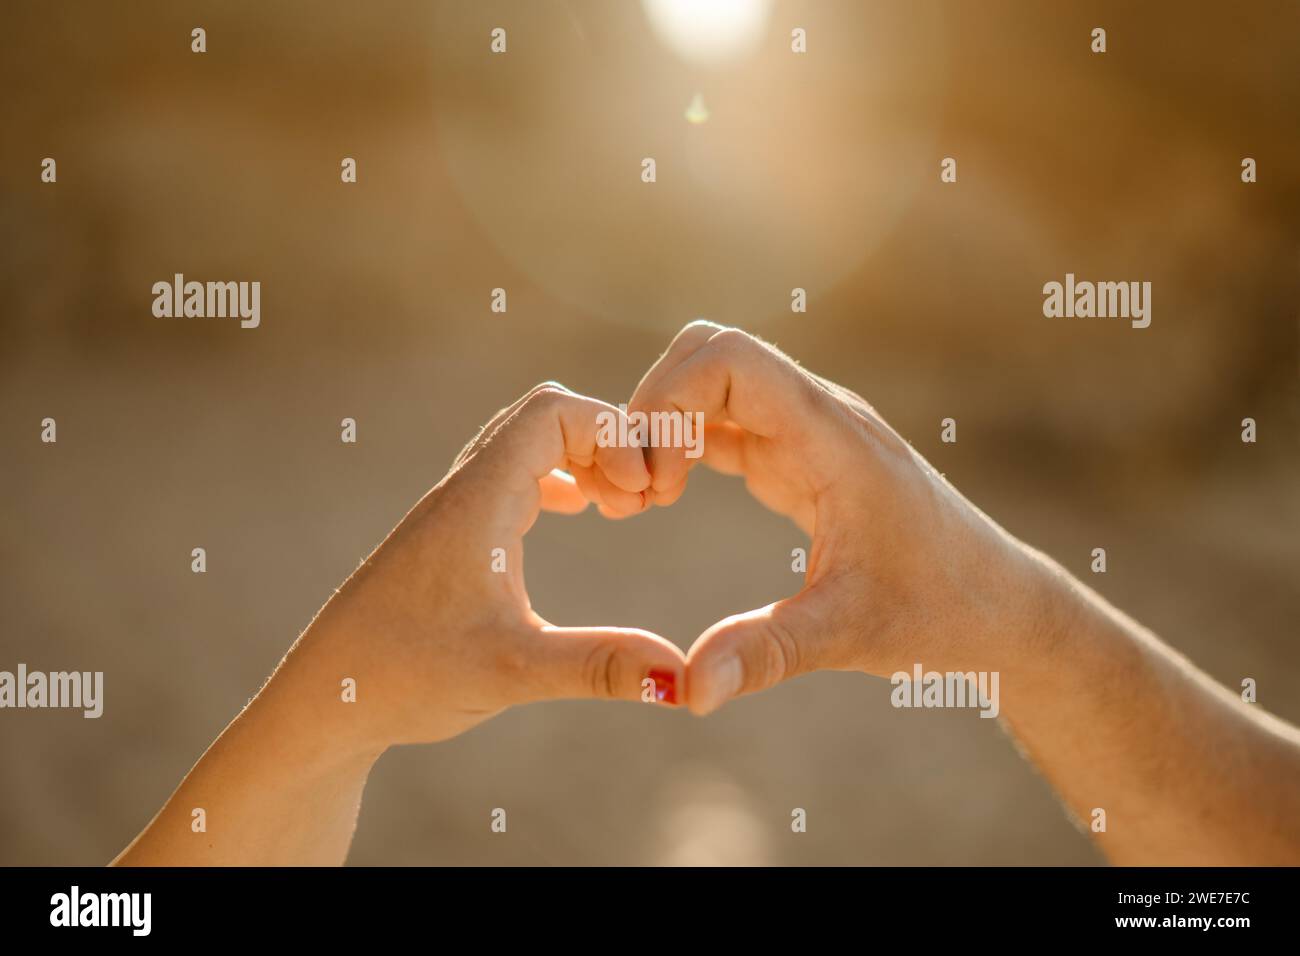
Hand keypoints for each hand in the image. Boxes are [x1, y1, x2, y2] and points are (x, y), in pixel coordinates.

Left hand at [274, 383, 687, 751]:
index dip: (612, 434)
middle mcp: (464, 491)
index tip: (642, 495)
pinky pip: (512, 474)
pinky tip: (577, 513)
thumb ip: (600, 667)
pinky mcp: (451, 536)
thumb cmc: (404, 677)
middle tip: (642, 500)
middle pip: (545, 416)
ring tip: (619, 507)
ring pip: (527, 444)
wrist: (326, 698)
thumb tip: (683, 680)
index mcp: (478, 501)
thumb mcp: (514, 673)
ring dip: (581, 458)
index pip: (553, 411)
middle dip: (607, 442)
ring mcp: (455, 511)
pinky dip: (556, 478)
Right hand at [630, 321, 1046, 714]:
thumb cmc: (941, 611)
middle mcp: (816, 417)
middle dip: (654, 409)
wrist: (999, 606)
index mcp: (832, 436)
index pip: (729, 359)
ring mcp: (805, 433)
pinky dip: (682, 448)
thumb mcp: (851, 635)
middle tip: (639, 492)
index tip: (654, 484)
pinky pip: (723, 424)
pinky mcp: (798, 458)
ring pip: (710, 385)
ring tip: (644, 503)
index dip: (669, 402)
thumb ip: (767, 653)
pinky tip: (664, 500)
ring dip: (663, 429)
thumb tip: (688, 692)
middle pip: (707, 354)